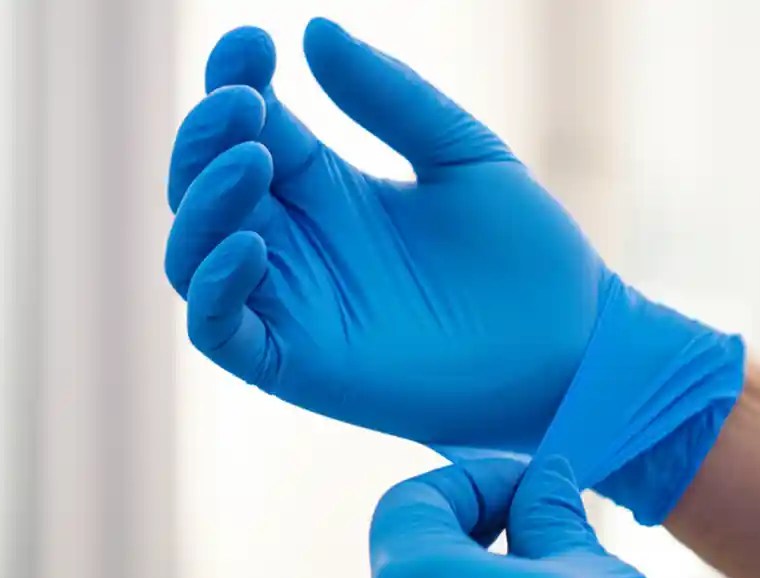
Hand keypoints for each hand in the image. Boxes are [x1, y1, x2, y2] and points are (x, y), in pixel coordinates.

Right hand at [166, 19, 607, 450]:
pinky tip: (254, 243)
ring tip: (254, 156)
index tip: (254, 43)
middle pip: (203, 183)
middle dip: (207, 135)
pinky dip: (213, 285)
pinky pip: (215, 328)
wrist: (568, 349)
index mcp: (326, 185)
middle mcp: (295, 240)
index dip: (233, 80)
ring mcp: (289, 301)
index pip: (248, 125)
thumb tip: (314, 30)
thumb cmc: (524, 254)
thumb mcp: (461, 155)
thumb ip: (390, 97)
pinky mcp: (292, 362)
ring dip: (203, 200)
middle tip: (248, 101)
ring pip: (191, 251)